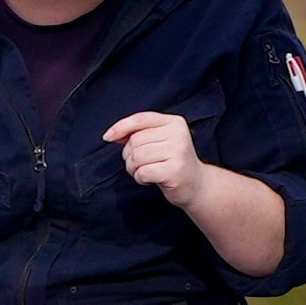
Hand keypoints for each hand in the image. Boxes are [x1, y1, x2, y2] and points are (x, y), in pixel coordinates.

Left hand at [107, 111, 289, 277]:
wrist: (197, 185)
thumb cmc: (172, 162)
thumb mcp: (160, 141)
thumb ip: (139, 133)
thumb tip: (112, 134)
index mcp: (174, 122)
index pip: (141, 119)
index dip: (121, 127)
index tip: (107, 137)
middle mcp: (178, 134)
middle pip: (135, 141)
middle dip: (130, 155)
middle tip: (141, 164)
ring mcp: (178, 152)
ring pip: (136, 157)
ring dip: (134, 169)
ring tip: (146, 171)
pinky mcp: (175, 170)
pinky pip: (142, 172)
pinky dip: (140, 179)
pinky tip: (150, 180)